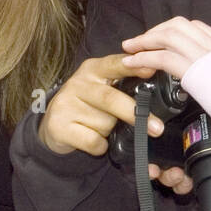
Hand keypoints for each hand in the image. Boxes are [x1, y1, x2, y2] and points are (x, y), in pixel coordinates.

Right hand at [39, 53, 160, 156]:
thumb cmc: (88, 104)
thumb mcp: (102, 86)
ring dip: (112, 131)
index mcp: (93, 69)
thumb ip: (124, 82)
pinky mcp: (59, 126)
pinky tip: (95, 140)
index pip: (114, 64)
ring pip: (104, 123)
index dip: (133, 67)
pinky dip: (101, 146)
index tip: (151, 70)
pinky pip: (93, 141)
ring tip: (103, 127)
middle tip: (156, 128)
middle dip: (135, 114)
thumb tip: (156, 86)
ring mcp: (66, 104)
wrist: (54, 124)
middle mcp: (78, 83)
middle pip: (111, 98)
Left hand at [120, 17, 210, 79]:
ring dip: (144, 41)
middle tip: (138, 41)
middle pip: (178, 26)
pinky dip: (144, 57)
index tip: (164, 38)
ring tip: (129, 49)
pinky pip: (162, 57)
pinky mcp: (195, 72)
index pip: (199, 27)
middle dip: (155, 31)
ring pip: (167, 36)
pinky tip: (132, 62)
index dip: (176, 30)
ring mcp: (204, 57)